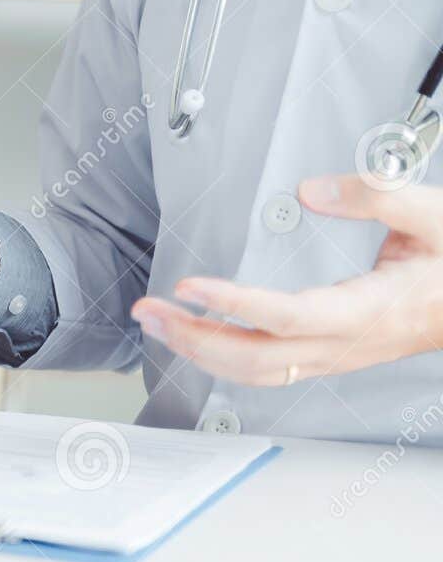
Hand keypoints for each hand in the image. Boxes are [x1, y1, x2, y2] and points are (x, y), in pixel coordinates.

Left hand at [131, 175, 442, 385]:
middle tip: (146, 311)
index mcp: (368, 312)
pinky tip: (198, 338)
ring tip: (157, 324)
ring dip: (199, 351)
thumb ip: (376, 195)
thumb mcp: (436, 215)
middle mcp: (345, 344)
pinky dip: (222, 357)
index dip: (232, 305)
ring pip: (256, 371)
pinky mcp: (329, 356)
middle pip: (255, 358)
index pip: (285, 317)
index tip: (188, 285)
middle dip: (193, 338)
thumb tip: (311, 190)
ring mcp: (335, 357)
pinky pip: (268, 368)